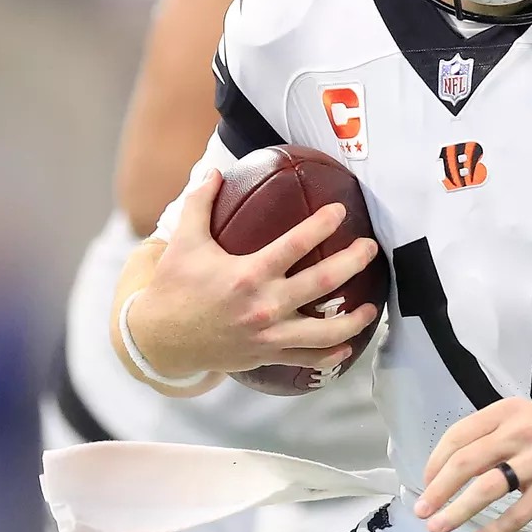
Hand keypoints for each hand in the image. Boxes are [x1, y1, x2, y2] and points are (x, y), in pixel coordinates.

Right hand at [131, 169, 380, 379]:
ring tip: (372, 307)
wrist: (159, 340)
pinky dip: (331, 356)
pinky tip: (347, 345)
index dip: (322, 225)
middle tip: (370, 249)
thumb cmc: (174, 287)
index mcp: (247, 274)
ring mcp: (268, 335)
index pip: (295, 245)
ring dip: (353, 320)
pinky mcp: (267, 356)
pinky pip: (307, 360)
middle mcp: (263, 306)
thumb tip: (214, 171)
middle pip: (322, 283)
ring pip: (324, 332)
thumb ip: (199, 204)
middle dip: (353, 263)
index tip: (340, 211)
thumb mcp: (184, 242)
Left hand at [413, 397, 531, 531]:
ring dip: (457, 511)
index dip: (437, 460)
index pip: (460, 434)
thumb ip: (494, 440)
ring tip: (438, 527)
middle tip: (422, 509)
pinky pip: (517, 514)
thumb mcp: (527, 423)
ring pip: (487, 488)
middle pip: (467, 462)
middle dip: (439, 489)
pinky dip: (493, 531)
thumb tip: (453, 472)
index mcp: (508, 413)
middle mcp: (521, 432)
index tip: (426, 481)